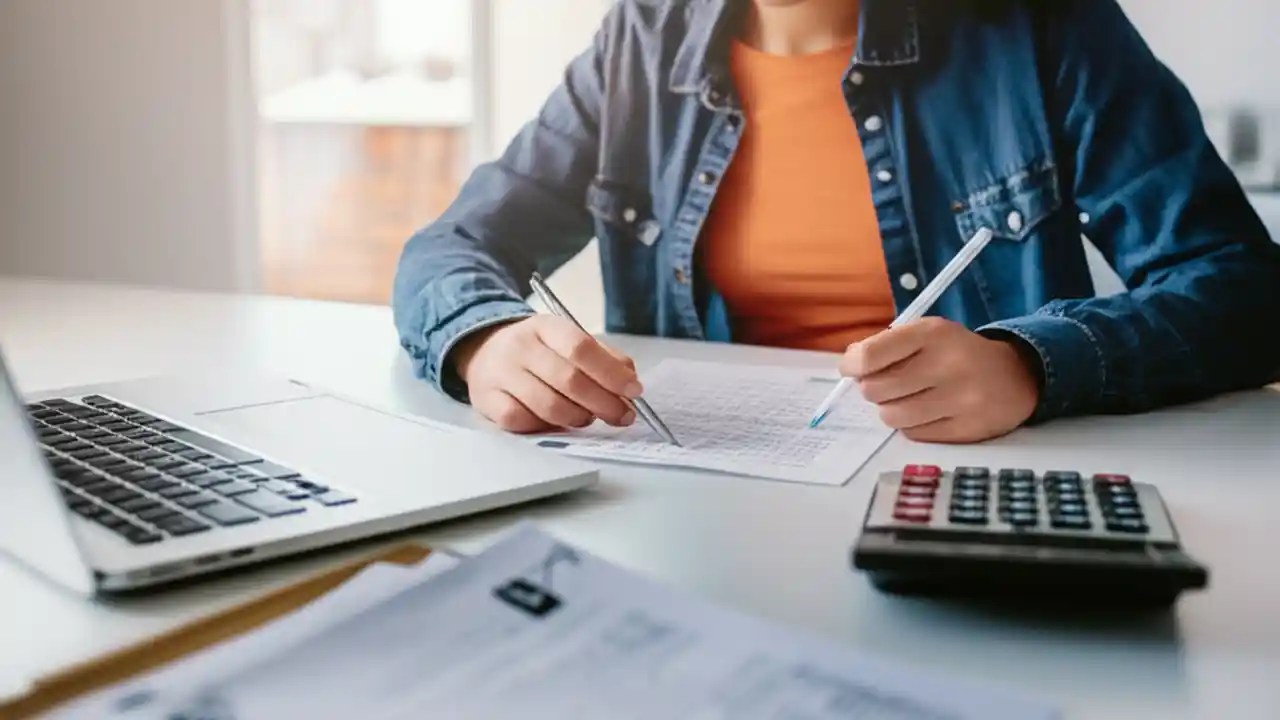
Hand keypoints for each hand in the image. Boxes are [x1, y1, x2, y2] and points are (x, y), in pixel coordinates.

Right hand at [452, 316, 641, 432]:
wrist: (484, 353)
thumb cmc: (538, 352)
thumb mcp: (568, 341)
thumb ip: (603, 357)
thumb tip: (630, 380)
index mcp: (545, 326)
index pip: (581, 348)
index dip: (611, 373)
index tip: (634, 391)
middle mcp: (520, 346)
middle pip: (569, 380)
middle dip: (604, 403)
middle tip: (623, 416)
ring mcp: (501, 374)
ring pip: (548, 406)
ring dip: (578, 418)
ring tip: (588, 418)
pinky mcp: (487, 400)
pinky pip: (522, 422)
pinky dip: (546, 427)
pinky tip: (556, 423)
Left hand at [840, 318, 1040, 442]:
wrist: (1014, 376)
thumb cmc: (955, 353)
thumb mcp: (927, 335)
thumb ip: (886, 346)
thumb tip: (848, 367)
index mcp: (933, 334)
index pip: (871, 356)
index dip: (851, 365)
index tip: (851, 368)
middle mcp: (949, 364)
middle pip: (876, 390)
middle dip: (873, 389)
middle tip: (886, 384)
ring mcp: (961, 400)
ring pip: (892, 417)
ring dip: (891, 410)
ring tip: (906, 399)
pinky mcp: (968, 429)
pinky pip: (915, 434)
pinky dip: (912, 426)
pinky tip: (928, 412)